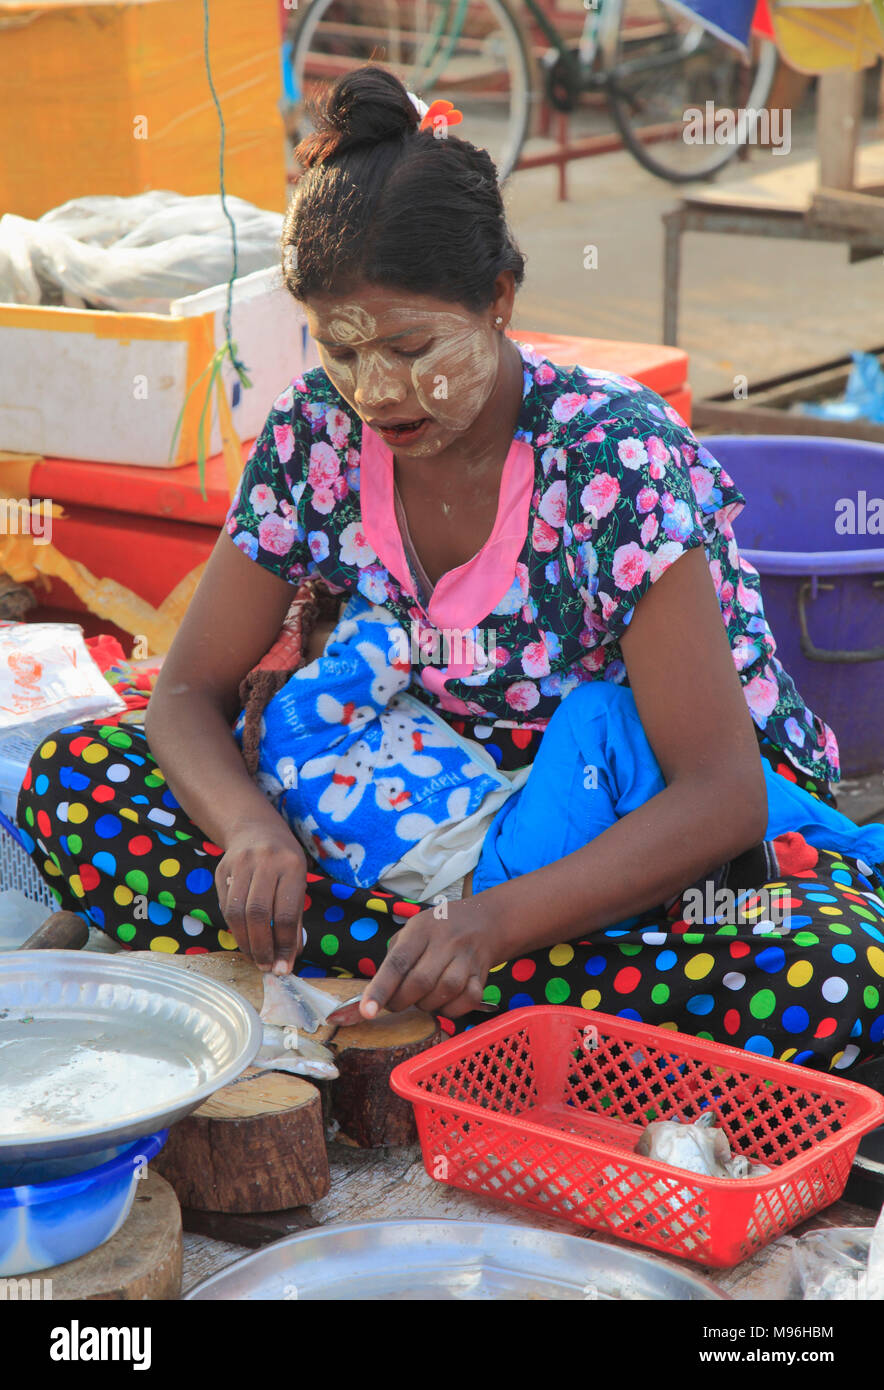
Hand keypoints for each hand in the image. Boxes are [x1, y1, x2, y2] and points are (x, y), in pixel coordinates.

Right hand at [214, 820, 306, 973]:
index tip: (283, 966)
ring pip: (237, 912)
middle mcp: (265, 862)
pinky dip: (235, 929)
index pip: (286, 913)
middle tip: (266, 966)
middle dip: (262, 946)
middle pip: (258, 913)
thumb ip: (295, 919)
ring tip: (254, 958)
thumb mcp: (298, 882)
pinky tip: (244, 940)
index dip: (284, 944)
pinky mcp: (221, 870)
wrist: (255, 829)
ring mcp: (239, 864)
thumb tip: (288, 959)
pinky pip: (225, 906)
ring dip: (245, 942)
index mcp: (291, 865)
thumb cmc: (284, 862)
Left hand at [360, 898, 498, 1019]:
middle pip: (420, 982)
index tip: (367, 1011)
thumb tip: (378, 993)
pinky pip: (467, 1000)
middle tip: (396, 1003)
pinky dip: (452, 1009)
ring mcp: (466, 958)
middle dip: (402, 1001)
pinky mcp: (481, 975)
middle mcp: (445, 942)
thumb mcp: (413, 930)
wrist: (485, 920)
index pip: (397, 962)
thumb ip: (395, 958)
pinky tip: (444, 1001)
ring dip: (427, 1005)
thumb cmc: (439, 929)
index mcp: (420, 930)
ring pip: (444, 991)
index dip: (381, 989)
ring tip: (422, 998)